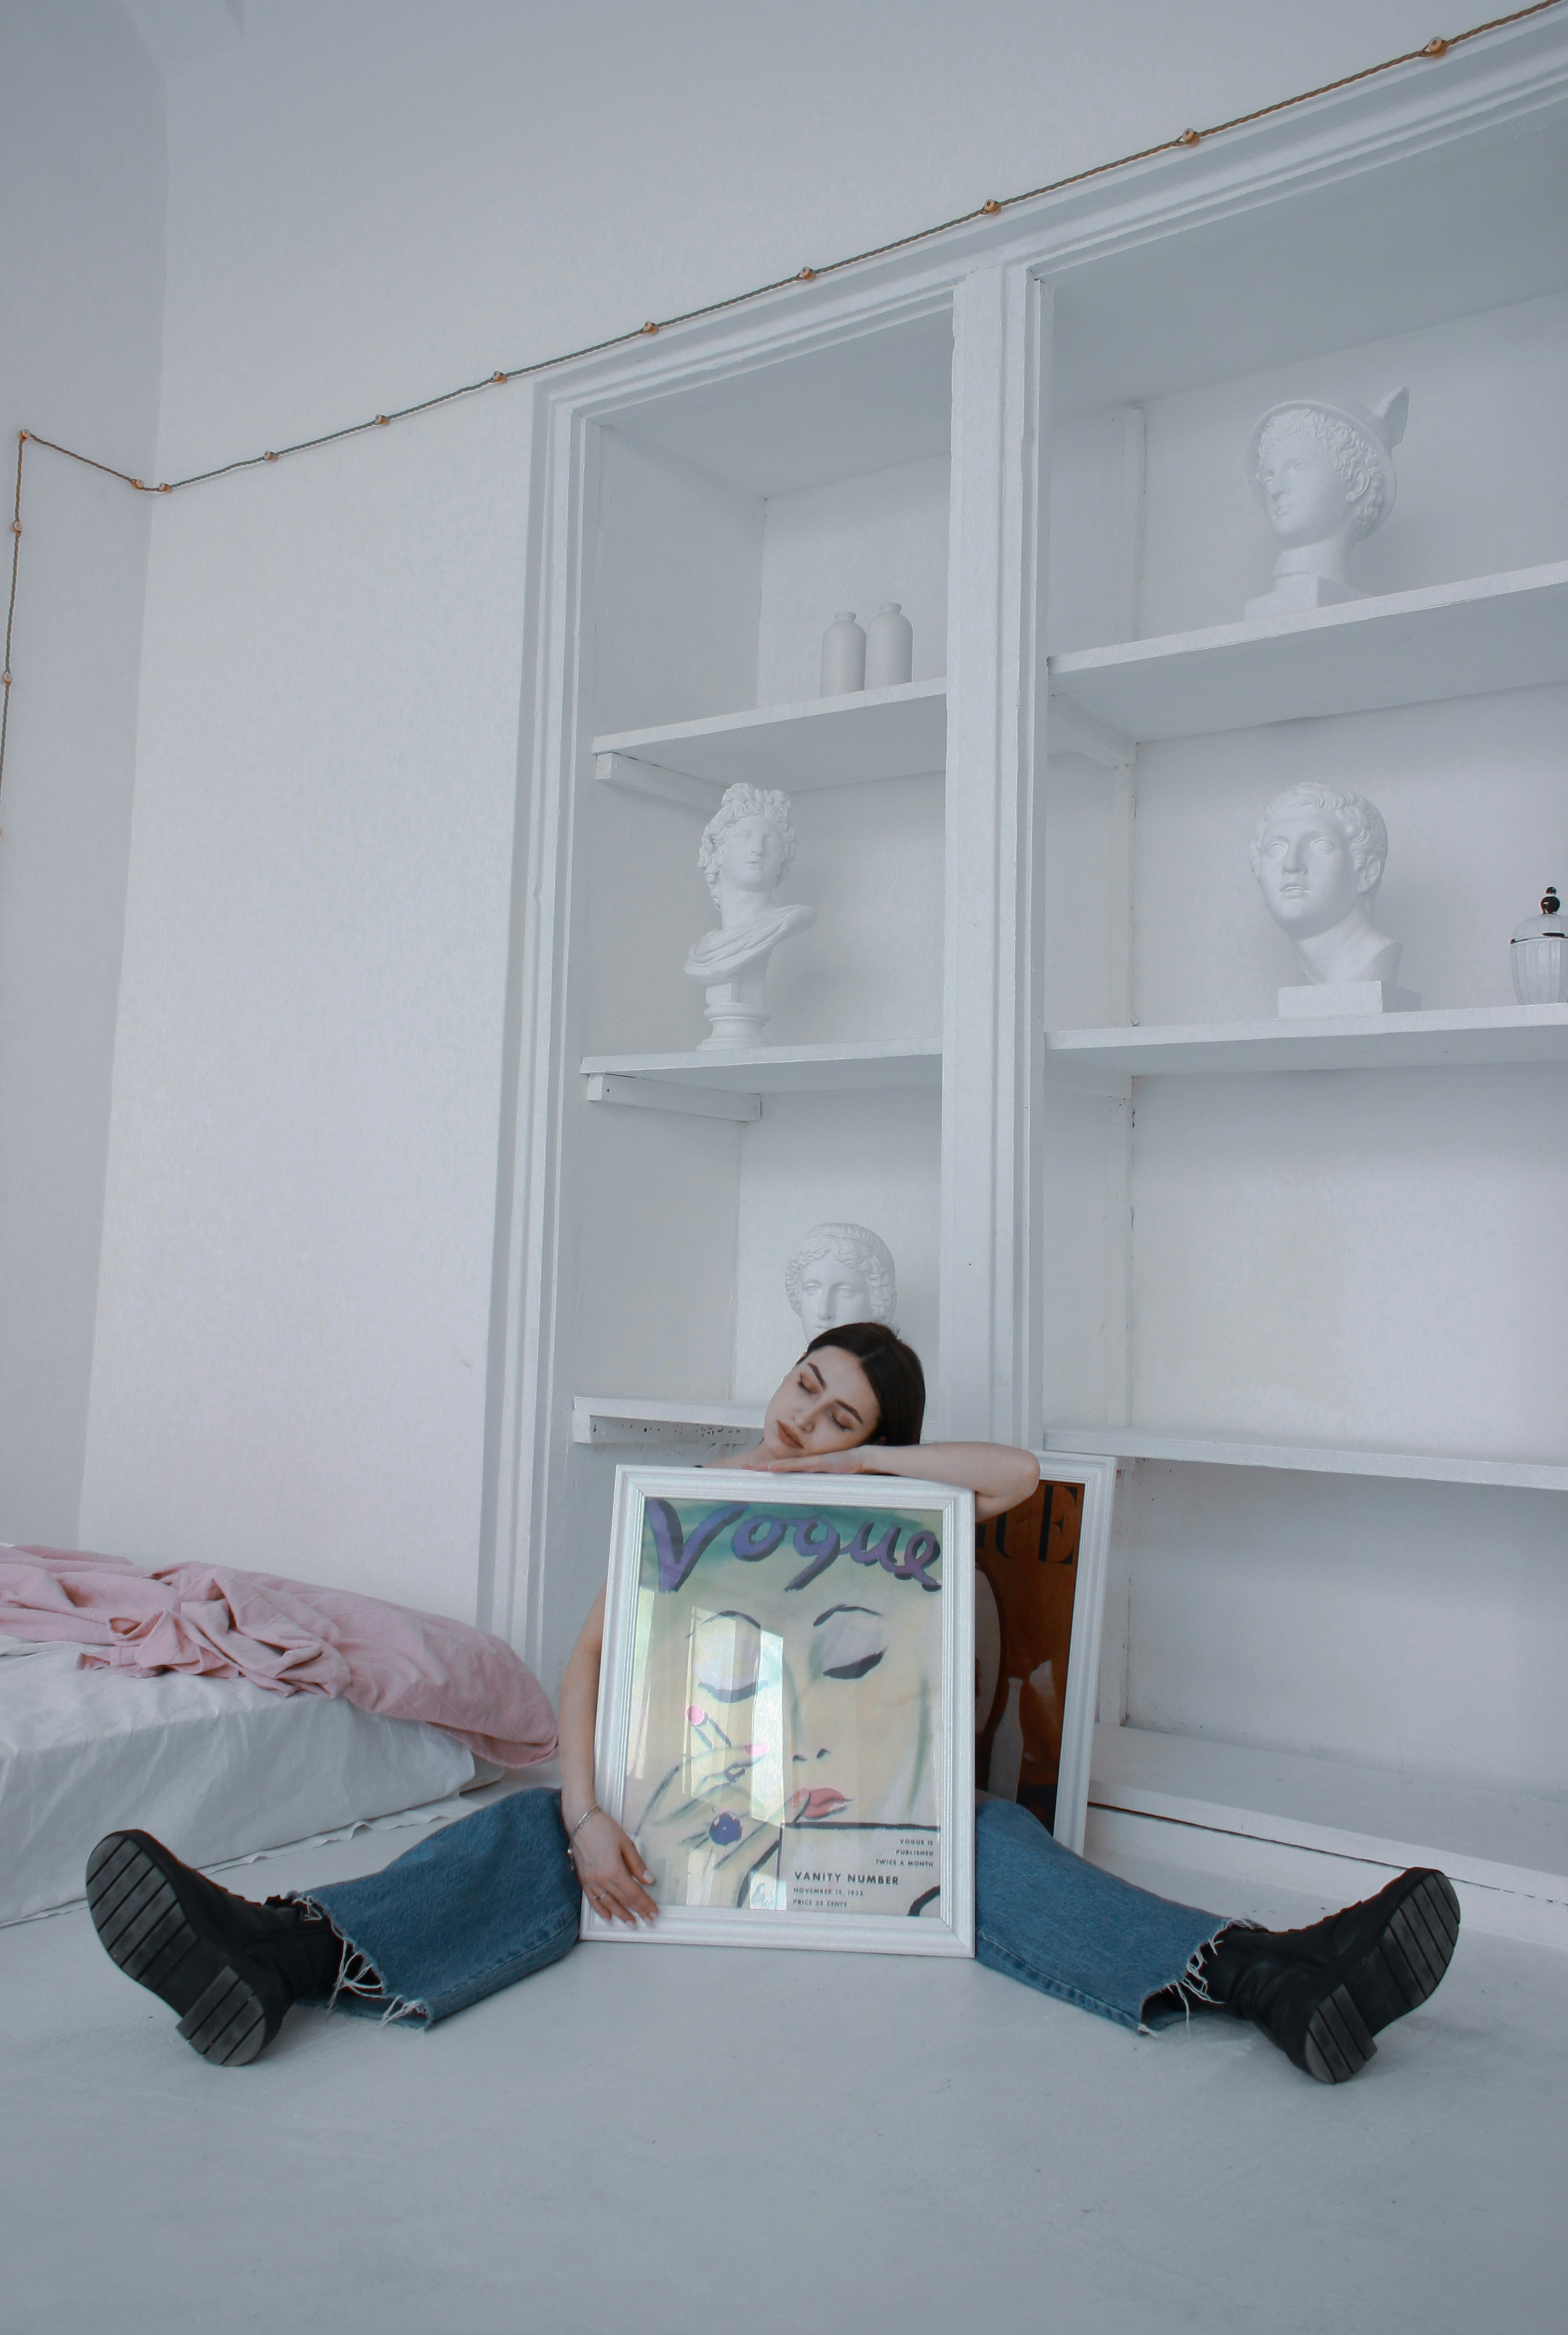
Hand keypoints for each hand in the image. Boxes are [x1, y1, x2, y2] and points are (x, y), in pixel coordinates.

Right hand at [570, 1809, 657, 1925]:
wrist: (581, 1820)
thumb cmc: (604, 1828)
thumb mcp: (626, 1843)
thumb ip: (637, 1865)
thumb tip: (649, 1880)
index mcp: (614, 1870)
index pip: (634, 1893)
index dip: (645, 1904)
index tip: (654, 1912)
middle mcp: (601, 1879)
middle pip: (623, 1900)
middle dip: (637, 1911)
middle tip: (648, 1920)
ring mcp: (591, 1881)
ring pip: (608, 1903)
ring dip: (621, 1915)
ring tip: (631, 1923)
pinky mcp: (583, 1879)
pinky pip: (593, 1900)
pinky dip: (601, 1910)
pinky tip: (608, 1917)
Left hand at [746, 1448, 874, 1476]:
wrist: (861, 1459)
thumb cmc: (846, 1468)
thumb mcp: (829, 1478)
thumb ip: (819, 1482)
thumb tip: (810, 1492)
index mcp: (807, 1466)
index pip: (783, 1468)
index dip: (768, 1469)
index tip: (753, 1471)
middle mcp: (806, 1463)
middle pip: (779, 1465)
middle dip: (761, 1467)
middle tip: (744, 1468)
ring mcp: (811, 1462)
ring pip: (785, 1465)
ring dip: (768, 1467)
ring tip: (753, 1468)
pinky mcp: (818, 1463)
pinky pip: (798, 1466)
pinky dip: (784, 1467)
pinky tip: (773, 1468)